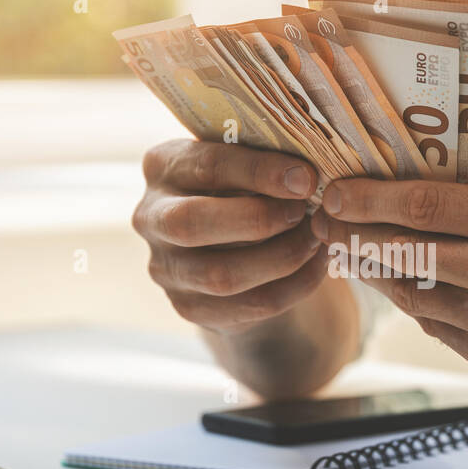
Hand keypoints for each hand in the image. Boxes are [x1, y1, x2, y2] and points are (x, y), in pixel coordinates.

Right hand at [133, 139, 327, 332]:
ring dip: (281, 257)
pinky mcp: (188, 307)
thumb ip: (265, 161)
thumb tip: (305, 176)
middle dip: (258, 219)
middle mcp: (151, 217)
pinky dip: (293, 287)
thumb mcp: (246, 163)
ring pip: (221, 275)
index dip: (259, 172)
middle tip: (303, 212)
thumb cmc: (245, 186)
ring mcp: (165, 268)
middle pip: (192, 224)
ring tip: (316, 238)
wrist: (233, 243)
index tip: (305, 178)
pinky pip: (246, 306)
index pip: (206, 166)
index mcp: (163, 166)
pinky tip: (316, 265)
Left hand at [310, 178, 467, 385]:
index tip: (335, 191)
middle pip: (410, 253)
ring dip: (375, 270)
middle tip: (324, 219)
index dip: (370, 199)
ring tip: (349, 247)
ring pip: (414, 295)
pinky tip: (396, 279)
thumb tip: (412, 173)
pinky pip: (436, 326)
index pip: (429, 208)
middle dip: (356, 235)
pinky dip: (412, 300)